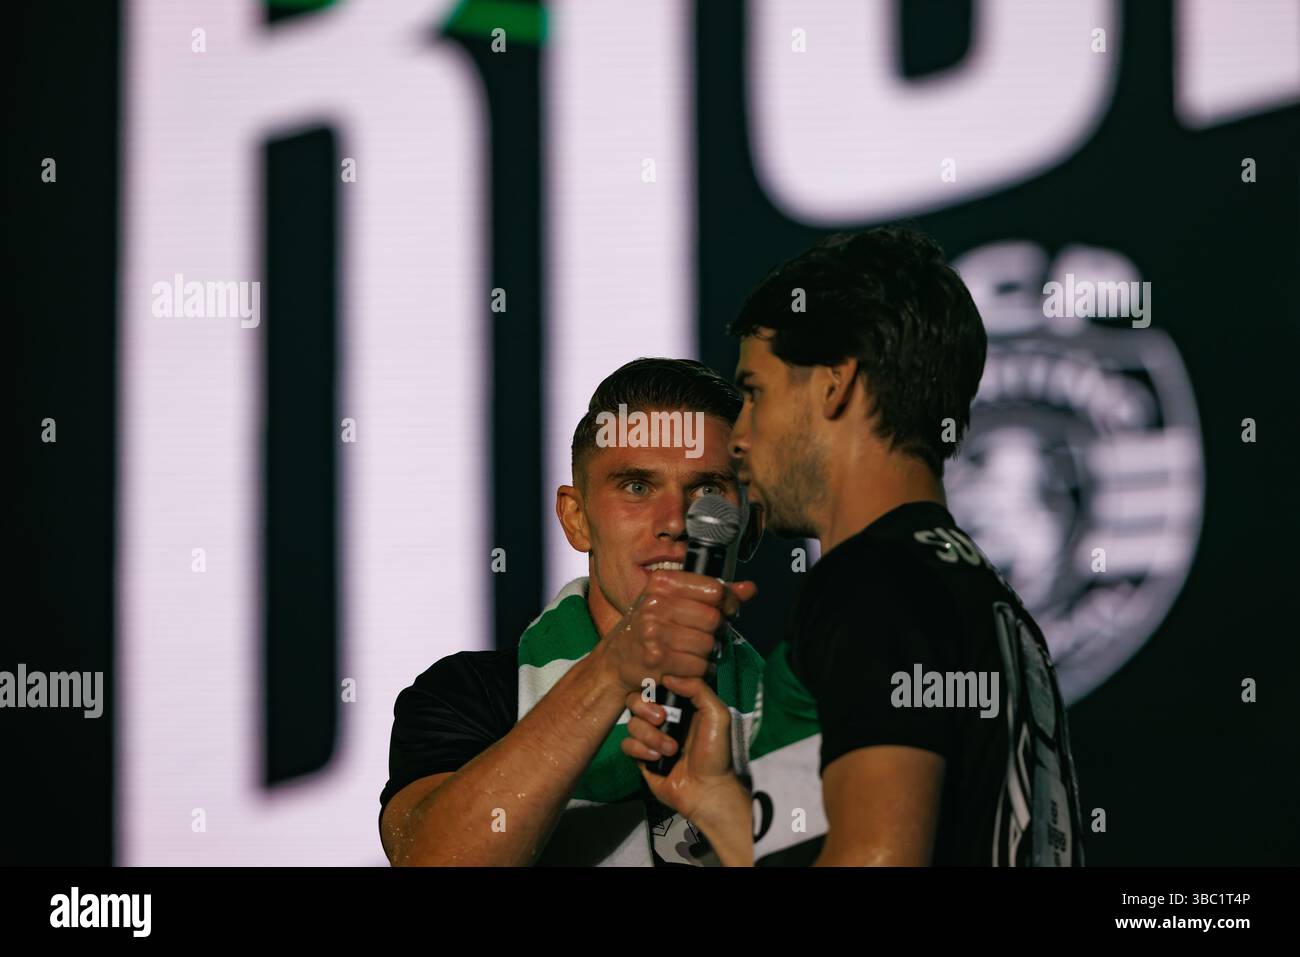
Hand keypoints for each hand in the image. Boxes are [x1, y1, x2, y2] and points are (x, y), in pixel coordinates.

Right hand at [596, 571, 756, 695]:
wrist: (614, 660)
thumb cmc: (648, 627)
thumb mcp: (674, 601)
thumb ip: (713, 593)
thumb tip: (749, 588)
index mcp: (662, 583)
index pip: (714, 589)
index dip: (729, 602)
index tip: (729, 610)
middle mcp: (655, 604)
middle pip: (714, 619)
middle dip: (719, 631)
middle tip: (712, 636)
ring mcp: (654, 632)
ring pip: (708, 644)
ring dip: (710, 653)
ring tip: (700, 652)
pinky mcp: (656, 659)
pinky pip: (698, 666)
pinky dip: (702, 670)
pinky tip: (693, 666)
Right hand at [620, 674, 745, 827]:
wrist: (706, 791)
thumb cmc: (715, 754)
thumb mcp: (717, 715)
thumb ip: (697, 689)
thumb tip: (669, 677)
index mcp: (680, 705)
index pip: (656, 685)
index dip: (652, 685)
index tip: (658, 690)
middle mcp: (664, 718)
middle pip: (636, 700)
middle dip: (645, 708)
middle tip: (662, 719)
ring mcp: (651, 737)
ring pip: (631, 723)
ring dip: (650, 735)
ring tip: (670, 749)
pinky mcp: (641, 756)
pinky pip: (627, 744)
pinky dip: (640, 750)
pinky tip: (656, 759)